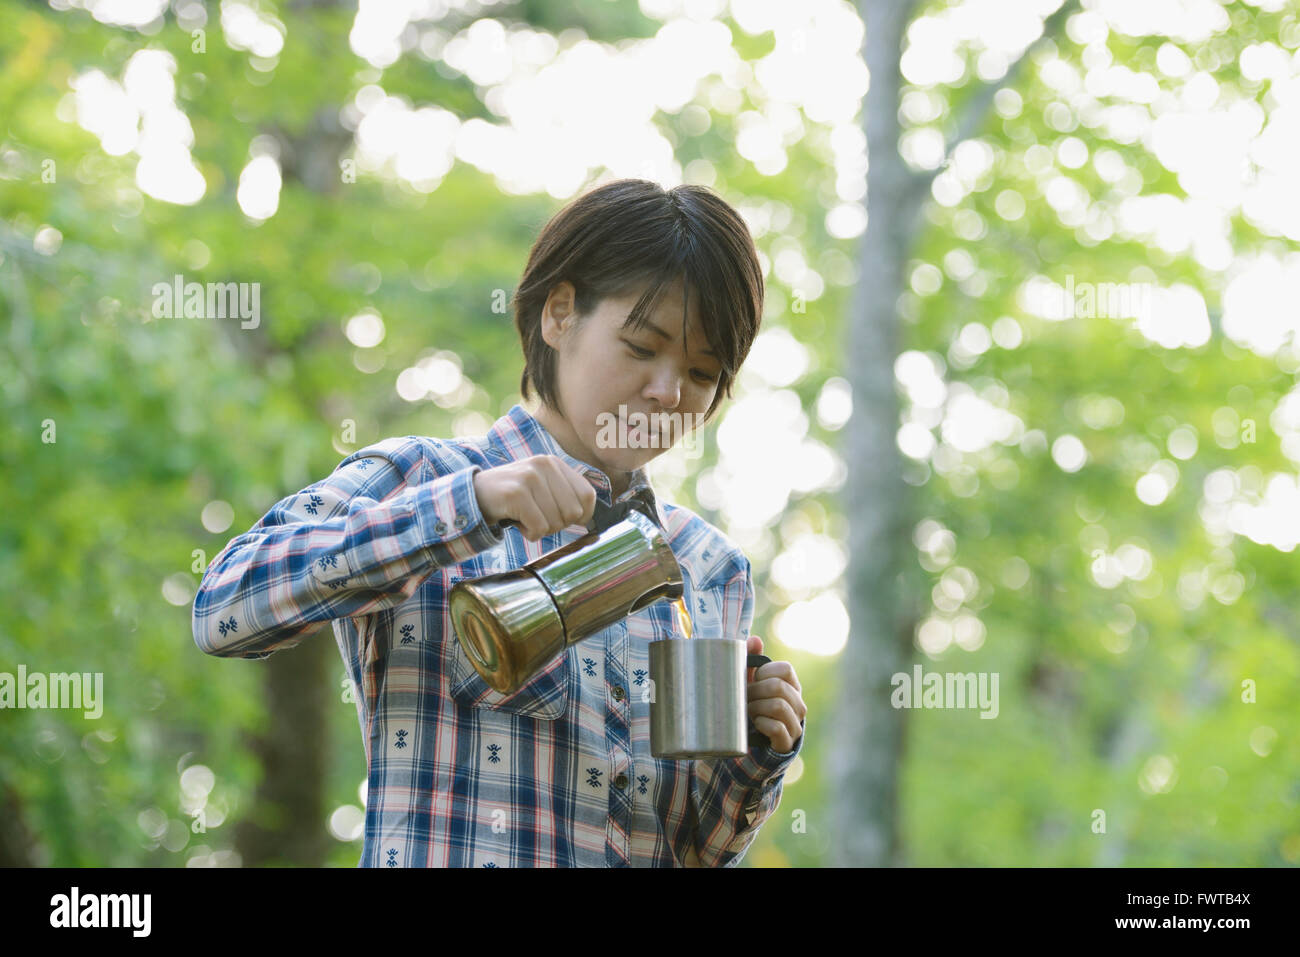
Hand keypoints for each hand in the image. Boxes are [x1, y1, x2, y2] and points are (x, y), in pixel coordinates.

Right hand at [472, 455, 598, 541]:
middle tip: (536, 518)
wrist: (473, 496)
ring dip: (540, 530)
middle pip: (573, 513)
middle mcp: (544, 465)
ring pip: (556, 522)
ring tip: (524, 517)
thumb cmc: (513, 499)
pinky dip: (528, 533)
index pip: (587, 496)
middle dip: (556, 524)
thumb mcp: (542, 488)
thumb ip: (565, 495)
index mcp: (554, 463)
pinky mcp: (516, 493)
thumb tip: (587, 517)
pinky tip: (516, 522)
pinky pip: (539, 528)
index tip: (562, 518)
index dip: (580, 516)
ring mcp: (530, 477)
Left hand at [745, 635, 805, 753]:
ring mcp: (795, 724)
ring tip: (748, 711)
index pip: (785, 669)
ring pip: (778, 706)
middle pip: (778, 687)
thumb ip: (752, 659)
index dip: (765, 672)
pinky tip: (756, 724)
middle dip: (755, 691)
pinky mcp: (787, 742)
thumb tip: (755, 640)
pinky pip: (777, 728)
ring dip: (757, 708)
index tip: (754, 680)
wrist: (754, 740)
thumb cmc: (753, 704)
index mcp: (792, 686)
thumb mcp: (751, 682)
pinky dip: (762, 724)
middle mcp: (798, 704)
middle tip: (744, 698)